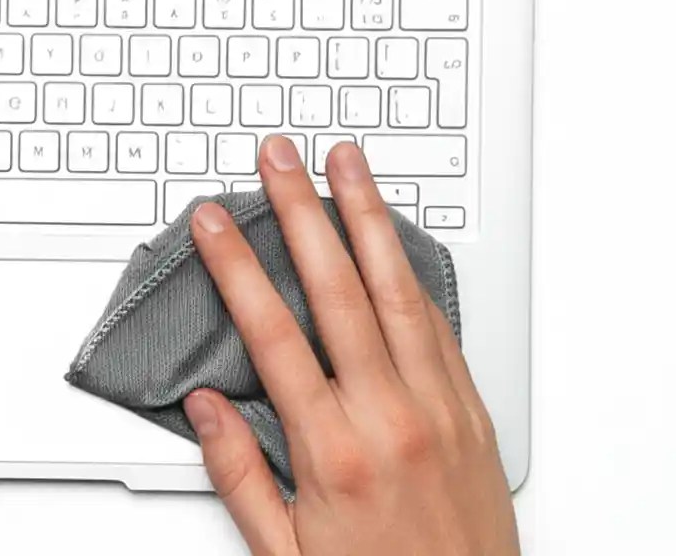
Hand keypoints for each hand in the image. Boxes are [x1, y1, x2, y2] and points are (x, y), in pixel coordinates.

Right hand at [184, 136, 517, 555]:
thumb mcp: (283, 553)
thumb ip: (239, 474)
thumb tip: (204, 408)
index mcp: (334, 451)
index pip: (273, 334)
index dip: (238, 268)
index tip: (214, 222)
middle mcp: (390, 416)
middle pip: (338, 289)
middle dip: (303, 212)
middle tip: (280, 158)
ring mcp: (438, 407)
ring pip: (398, 291)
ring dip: (369, 219)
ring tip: (348, 165)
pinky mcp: (471, 411)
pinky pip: (438, 325)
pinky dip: (413, 272)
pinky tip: (395, 240)